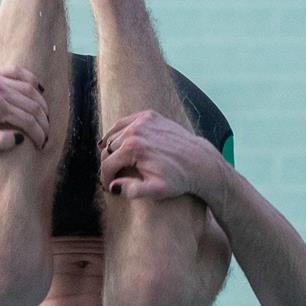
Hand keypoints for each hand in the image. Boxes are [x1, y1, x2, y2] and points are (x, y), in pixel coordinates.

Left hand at [0, 67, 48, 157]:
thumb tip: (20, 137)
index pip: (27, 119)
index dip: (39, 132)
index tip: (43, 143)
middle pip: (31, 103)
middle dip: (43, 120)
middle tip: (47, 132)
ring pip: (28, 87)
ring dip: (40, 103)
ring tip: (44, 118)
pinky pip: (16, 72)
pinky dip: (30, 80)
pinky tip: (39, 90)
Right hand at [97, 109, 226, 202]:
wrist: (200, 161)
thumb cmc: (179, 178)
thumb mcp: (156, 190)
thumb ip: (132, 190)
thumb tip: (113, 186)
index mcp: (133, 148)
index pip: (108, 164)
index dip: (105, 179)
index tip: (107, 188)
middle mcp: (135, 130)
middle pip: (109, 150)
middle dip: (109, 164)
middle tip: (113, 176)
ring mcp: (142, 120)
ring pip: (114, 135)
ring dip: (112, 149)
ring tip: (114, 162)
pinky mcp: (149, 115)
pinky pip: (124, 123)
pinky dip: (118, 132)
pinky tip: (115, 141)